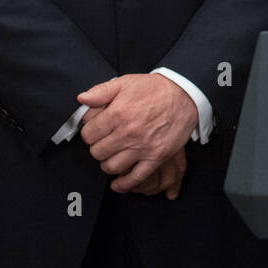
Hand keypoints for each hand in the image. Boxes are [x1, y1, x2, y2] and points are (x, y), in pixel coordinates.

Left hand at [78, 74, 198, 191]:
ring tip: (113, 155)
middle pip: (97, 152)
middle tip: (105, 141)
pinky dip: (123, 184)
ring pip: (111, 167)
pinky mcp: (156, 157)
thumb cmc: (155, 89)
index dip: (89, 132)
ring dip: (108, 163)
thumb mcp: (125, 82)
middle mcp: (128, 133)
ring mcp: (142, 147)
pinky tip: (118, 183)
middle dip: (98, 147)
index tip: (96, 130)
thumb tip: (82, 99)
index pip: (88, 134)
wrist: (185, 95)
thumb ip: (101, 91)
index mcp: (118, 114)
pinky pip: (135, 178)